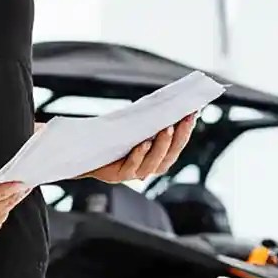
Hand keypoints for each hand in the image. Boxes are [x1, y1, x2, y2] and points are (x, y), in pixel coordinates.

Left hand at [83, 113, 197, 183]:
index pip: (177, 146)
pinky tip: (143, 144)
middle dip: (177, 138)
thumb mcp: (134, 126)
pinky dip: (139, 155)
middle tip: (183, 120)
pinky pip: (131, 167)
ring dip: (161, 146)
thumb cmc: (113, 136)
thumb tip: (170, 101)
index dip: (186, 132)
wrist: (86, 149)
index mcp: (157, 158)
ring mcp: (133, 173)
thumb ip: (151, 119)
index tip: (192, 114)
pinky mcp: (117, 175)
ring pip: (152, 164)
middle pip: (168, 156)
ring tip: (166, 129)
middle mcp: (148, 168)